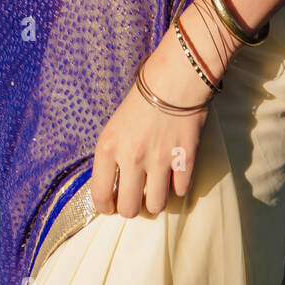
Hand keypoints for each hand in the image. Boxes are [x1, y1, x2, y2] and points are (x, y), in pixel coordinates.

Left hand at [90, 22, 218, 218]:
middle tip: (138, 196)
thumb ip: (114, 155)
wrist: (175, 76)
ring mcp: (159, 160)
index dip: (106, 207)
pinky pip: (180, 192)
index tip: (112, 206)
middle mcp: (131, 158)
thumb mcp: (116, 125)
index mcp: (108, 147)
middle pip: (129, 209)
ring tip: (158, 187)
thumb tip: (117, 184)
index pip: (100, 196)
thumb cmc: (143, 96)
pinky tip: (176, 174)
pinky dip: (178, 186)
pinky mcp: (184, 160)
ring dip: (157, 200)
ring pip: (156, 207)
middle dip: (133, 207)